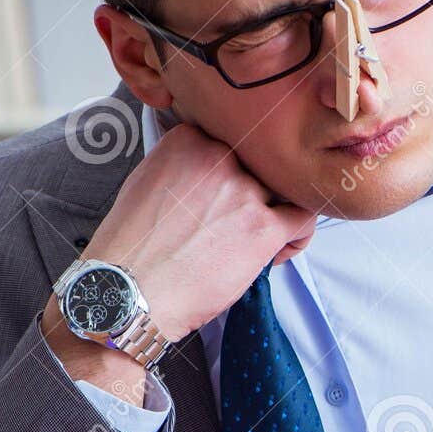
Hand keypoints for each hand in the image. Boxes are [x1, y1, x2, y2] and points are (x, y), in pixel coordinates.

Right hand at [73, 121, 315, 342]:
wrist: (128, 290)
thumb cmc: (132, 247)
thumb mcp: (146, 181)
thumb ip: (183, 164)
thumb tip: (208, 171)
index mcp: (188, 141)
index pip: (235, 142)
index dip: (237, 171)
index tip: (225, 197)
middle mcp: (218, 158)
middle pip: (261, 166)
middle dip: (257, 193)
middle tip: (241, 221)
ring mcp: (242, 191)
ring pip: (286, 190)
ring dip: (278, 214)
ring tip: (259, 241)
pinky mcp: (262, 227)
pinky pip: (304, 218)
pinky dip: (298, 236)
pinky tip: (276, 253)